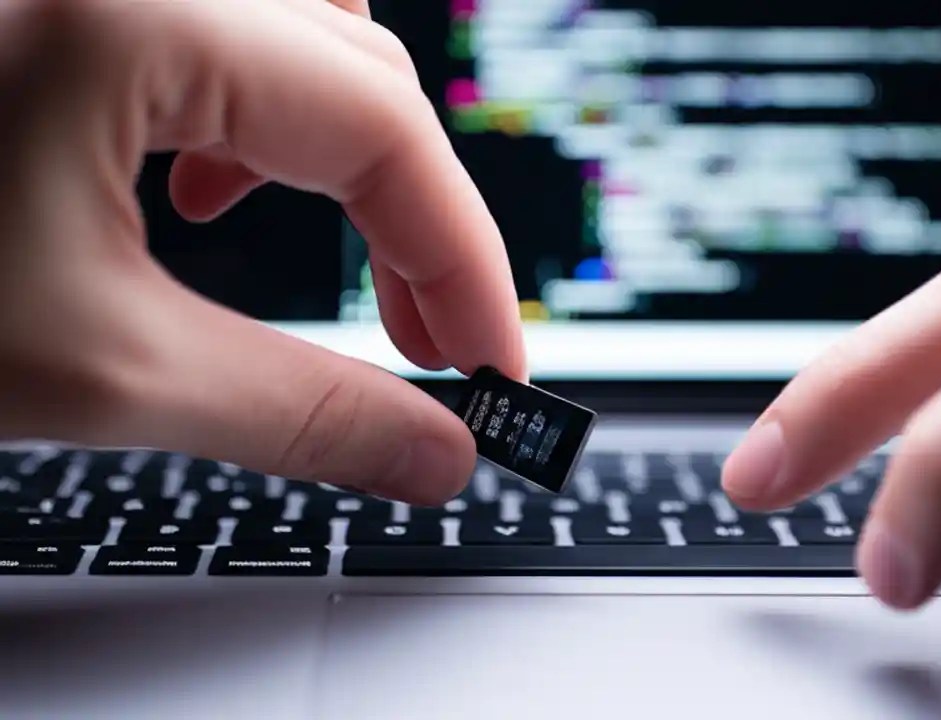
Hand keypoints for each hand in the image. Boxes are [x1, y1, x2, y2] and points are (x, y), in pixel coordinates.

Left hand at [0, 0, 525, 504]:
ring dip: (345, 151)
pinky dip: (260, 113)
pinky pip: (226, 29)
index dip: (464, 259)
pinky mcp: (82, 13)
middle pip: (361, 73)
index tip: (496, 366)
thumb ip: (293, 410)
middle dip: (415, 222)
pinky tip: (208, 186)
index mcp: (137, 13)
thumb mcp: (98, 368)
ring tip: (331, 254)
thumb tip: (431, 452)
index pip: (381, 124)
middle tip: (432, 346)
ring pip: (308, 35)